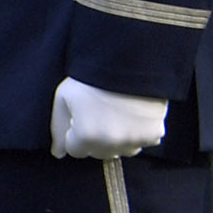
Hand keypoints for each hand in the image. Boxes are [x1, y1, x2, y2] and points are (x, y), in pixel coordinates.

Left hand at [49, 77, 169, 159]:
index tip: (82, 117)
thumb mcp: (64, 97)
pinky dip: (140, 132)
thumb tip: (59, 153)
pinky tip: (135, 115)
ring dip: (118, 139)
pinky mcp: (154, 133)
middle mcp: (110, 143)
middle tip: (100, 113)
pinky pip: (144, 142)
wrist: (130, 59)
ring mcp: (134, 140)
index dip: (77, 133)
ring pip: (122, 150)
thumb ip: (58, 127)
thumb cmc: (92, 76)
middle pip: (99, 152)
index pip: (76, 150)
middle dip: (96, 138)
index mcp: (86, 135)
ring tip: (118, 114)